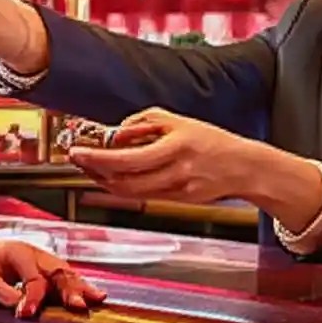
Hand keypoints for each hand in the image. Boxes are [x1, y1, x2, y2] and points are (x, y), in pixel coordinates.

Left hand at [0, 232, 107, 317]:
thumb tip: (17, 305)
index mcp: (19, 252)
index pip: (34, 278)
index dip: (32, 298)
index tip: (26, 315)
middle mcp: (35, 253)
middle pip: (57, 271)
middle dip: (69, 289)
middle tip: (79, 306)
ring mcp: (43, 259)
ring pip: (66, 272)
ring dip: (80, 286)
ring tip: (97, 298)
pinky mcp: (46, 267)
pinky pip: (65, 275)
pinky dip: (78, 284)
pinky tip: (92, 294)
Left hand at [66, 108, 261, 203]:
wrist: (243, 167)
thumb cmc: (210, 141)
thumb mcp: (177, 121)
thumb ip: (143, 122)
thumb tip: (116, 132)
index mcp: (177, 147)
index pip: (129, 158)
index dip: (99, 158)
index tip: (79, 151)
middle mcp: (177, 172)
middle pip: (125, 180)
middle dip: (95, 170)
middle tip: (78, 159)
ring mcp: (177, 190)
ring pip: (130, 192)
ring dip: (105, 181)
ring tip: (91, 168)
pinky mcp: (177, 201)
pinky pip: (142, 196)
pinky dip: (122, 187)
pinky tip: (111, 177)